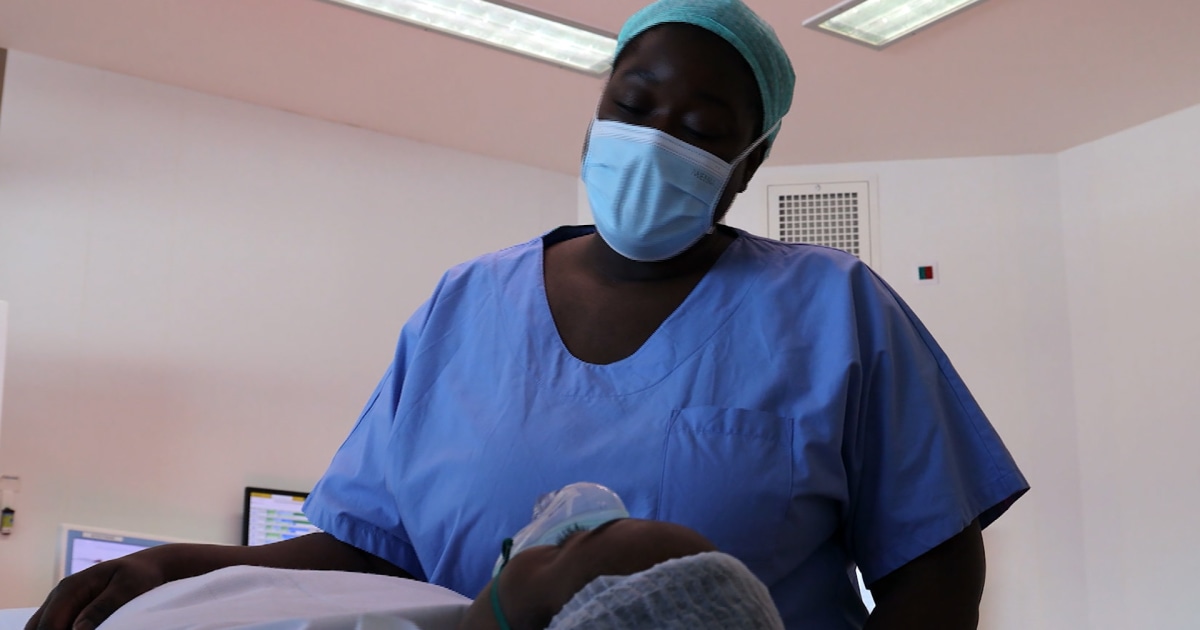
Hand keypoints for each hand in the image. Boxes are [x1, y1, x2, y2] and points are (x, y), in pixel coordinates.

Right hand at [25, 547, 168, 629]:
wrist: (147, 567)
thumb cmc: (139, 575)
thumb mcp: (126, 589)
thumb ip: (102, 607)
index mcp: (71, 587)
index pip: (49, 623)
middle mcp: (60, 595)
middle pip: (38, 627)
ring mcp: (62, 602)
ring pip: (42, 627)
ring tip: (91, 629)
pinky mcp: (69, 610)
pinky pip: (56, 626)